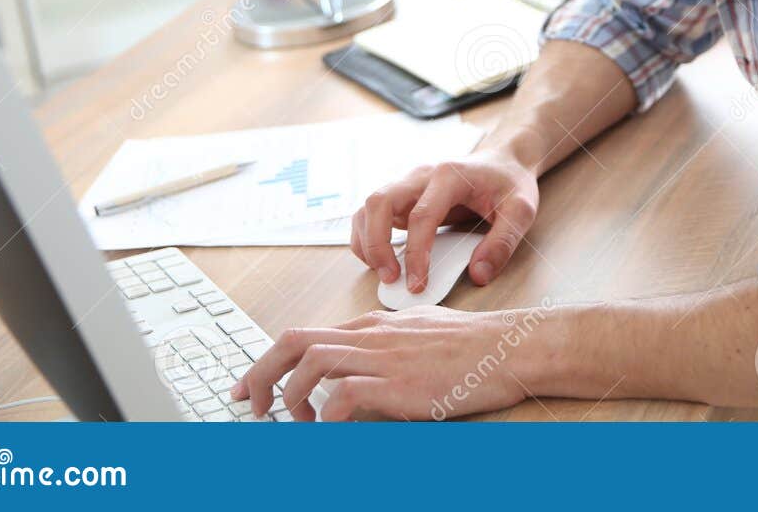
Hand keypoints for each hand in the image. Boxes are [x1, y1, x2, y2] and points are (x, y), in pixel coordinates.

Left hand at [230, 306, 536, 420]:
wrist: (507, 347)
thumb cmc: (472, 344)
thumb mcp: (419, 332)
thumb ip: (385, 343)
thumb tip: (361, 365)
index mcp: (372, 324)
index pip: (304, 334)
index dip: (269, 362)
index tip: (253, 388)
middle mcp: (370, 335)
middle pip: (294, 342)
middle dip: (262, 373)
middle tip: (250, 404)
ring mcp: (383, 357)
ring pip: (311, 365)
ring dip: (292, 398)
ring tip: (297, 425)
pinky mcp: (398, 383)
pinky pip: (345, 398)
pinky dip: (329, 418)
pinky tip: (332, 433)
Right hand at [350, 151, 537, 291]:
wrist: (504, 161)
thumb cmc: (511, 184)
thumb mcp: (521, 211)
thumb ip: (503, 243)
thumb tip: (478, 275)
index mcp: (450, 175)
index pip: (422, 215)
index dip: (416, 252)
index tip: (418, 283)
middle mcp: (422, 175)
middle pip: (380, 202)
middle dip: (377, 244)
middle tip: (391, 278)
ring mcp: (409, 183)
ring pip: (369, 206)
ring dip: (367, 241)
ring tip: (385, 273)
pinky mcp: (404, 195)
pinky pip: (372, 213)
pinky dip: (367, 236)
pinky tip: (381, 259)